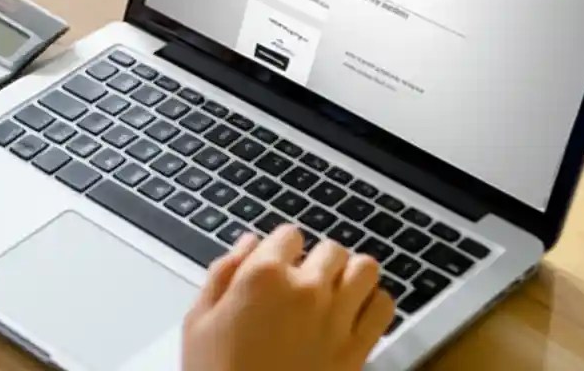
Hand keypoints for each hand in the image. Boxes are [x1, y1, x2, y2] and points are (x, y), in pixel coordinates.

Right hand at [183, 225, 394, 370]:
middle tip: (305, 281)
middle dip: (318, 260)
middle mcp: (305, 290)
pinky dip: (374, 304)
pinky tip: (356, 313)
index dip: (282, 249)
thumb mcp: (199, 321)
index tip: (279, 263)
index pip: (289, 235)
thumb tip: (247, 245)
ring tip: (337, 291)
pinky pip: (384, 306)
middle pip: (331, 248)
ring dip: (352, 275)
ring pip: (365, 268)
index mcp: (262, 277)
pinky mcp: (356, 348)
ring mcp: (335, 318)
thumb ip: (222, 274)